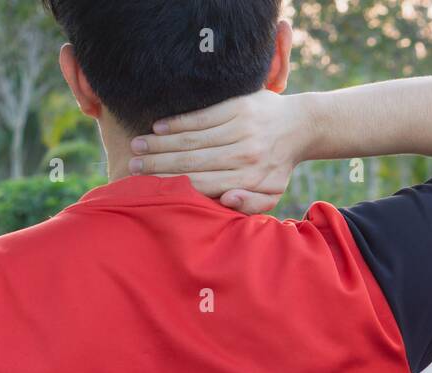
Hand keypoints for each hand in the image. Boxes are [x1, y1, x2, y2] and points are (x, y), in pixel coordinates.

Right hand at [129, 90, 307, 213]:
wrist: (299, 126)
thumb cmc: (277, 166)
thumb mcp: (272, 194)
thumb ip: (250, 205)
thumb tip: (226, 202)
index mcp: (249, 179)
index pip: (203, 184)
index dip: (173, 186)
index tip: (148, 188)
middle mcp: (244, 155)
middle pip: (193, 162)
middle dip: (159, 165)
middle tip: (132, 167)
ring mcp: (240, 129)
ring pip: (193, 139)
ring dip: (161, 143)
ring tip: (137, 146)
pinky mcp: (237, 107)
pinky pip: (202, 117)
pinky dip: (178, 122)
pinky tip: (158, 127)